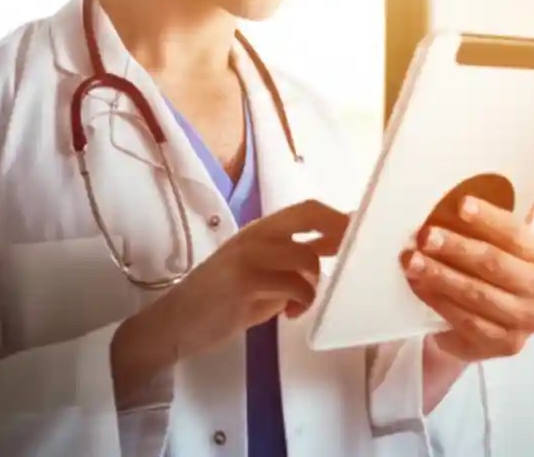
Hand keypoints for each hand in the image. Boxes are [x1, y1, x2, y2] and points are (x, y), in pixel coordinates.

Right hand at [111, 200, 346, 405]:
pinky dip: (302, 303)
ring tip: (300, 303)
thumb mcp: (254, 274)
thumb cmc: (217, 301)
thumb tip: (326, 261)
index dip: (337, 217)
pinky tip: (288, 315)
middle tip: (354, 256)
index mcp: (258, 231)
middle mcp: (255, 235)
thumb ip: (285, 265)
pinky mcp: (246, 282)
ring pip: (306, 256)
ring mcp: (249, 256)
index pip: (306, 210)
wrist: (174, 323)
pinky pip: (295, 286)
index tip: (360, 234)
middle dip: (340, 230)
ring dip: (313, 283)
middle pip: (310, 214)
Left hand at [402, 171, 533, 364]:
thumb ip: (520, 203)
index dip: (489, 218)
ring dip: (440, 276)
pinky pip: (467, 321)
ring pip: (478, 295)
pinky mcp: (505, 344)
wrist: (479, 321)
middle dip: (456, 248)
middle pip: (495, 264)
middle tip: (424, 235)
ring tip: (412, 260)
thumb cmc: (487, 267)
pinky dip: (438, 302)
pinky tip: (418, 286)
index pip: (516, 232)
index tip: (460, 204)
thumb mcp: (501, 235)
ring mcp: (525, 320)